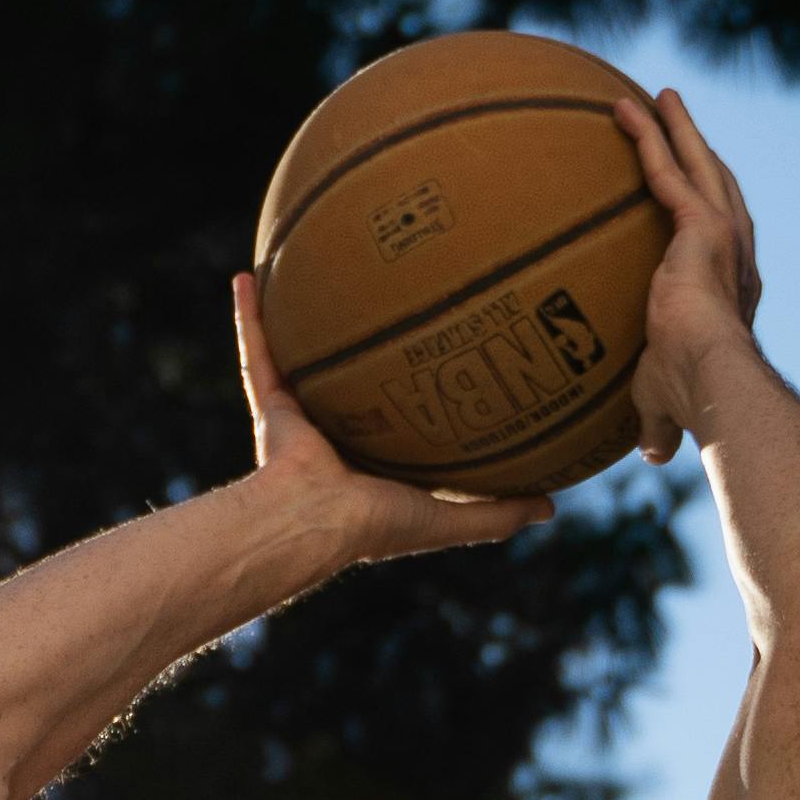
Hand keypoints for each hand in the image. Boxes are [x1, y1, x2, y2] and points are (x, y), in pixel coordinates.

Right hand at [225, 277, 545, 571]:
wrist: (312, 521)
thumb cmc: (374, 525)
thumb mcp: (448, 519)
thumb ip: (496, 513)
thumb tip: (552, 505)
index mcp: (371, 463)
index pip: (395, 420)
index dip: (412, 388)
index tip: (436, 351)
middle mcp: (333, 436)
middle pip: (348, 379)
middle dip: (358, 347)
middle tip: (376, 299)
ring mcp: (298, 417)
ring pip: (299, 356)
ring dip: (298, 318)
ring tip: (306, 274)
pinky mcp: (270, 404)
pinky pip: (258, 351)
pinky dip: (249, 315)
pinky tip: (248, 276)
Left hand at [611, 82, 761, 456]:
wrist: (713, 383)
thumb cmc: (692, 401)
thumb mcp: (666, 403)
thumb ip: (658, 420)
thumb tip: (653, 455)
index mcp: (731, 289)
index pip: (720, 239)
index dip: (709, 211)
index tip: (694, 195)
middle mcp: (735, 253)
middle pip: (717, 184)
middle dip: (700, 149)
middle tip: (678, 116)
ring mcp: (721, 234)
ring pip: (698, 165)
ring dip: (678, 128)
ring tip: (659, 97)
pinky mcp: (699, 226)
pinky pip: (665, 169)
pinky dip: (647, 136)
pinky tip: (622, 109)